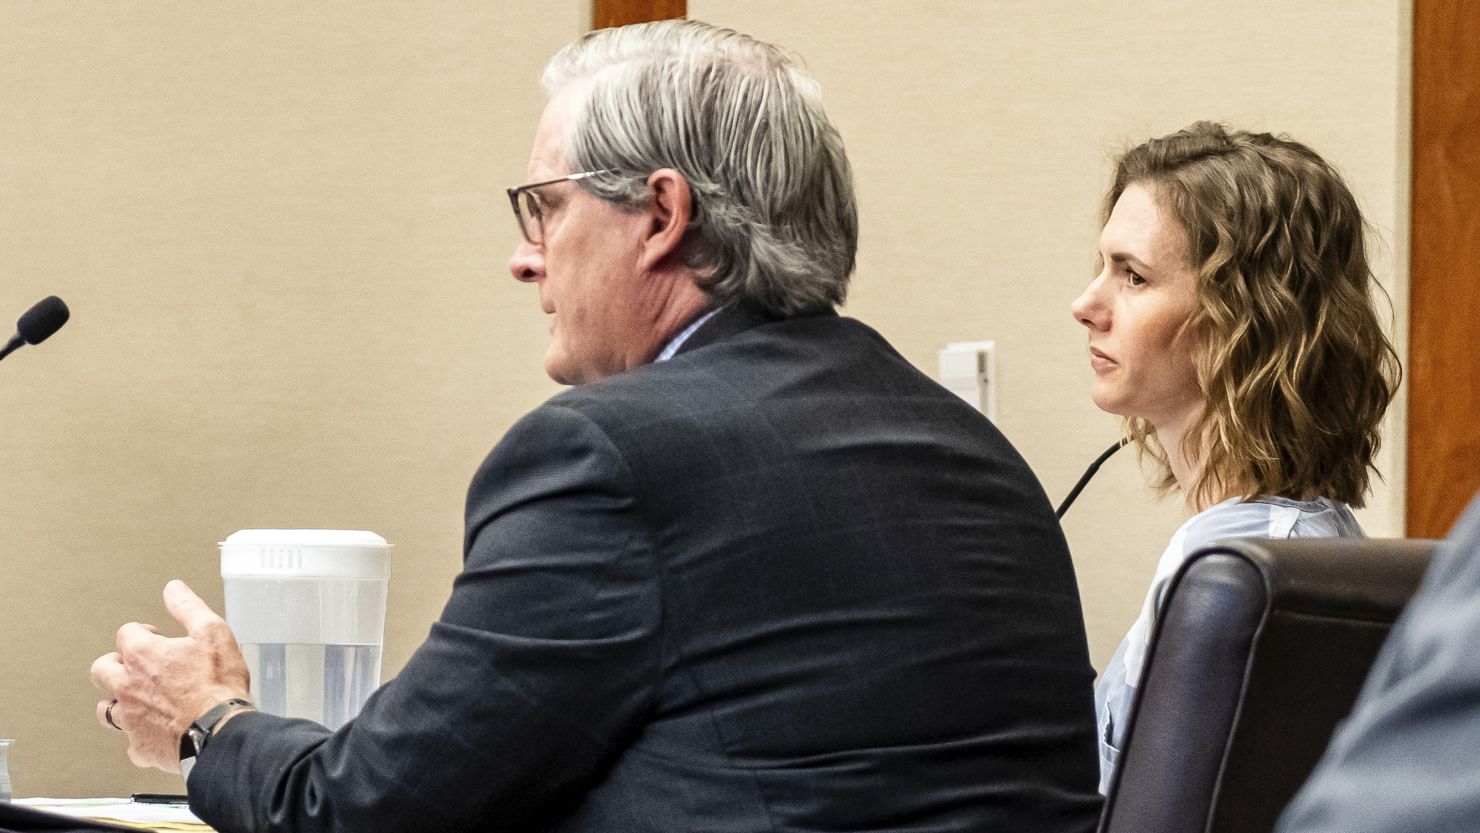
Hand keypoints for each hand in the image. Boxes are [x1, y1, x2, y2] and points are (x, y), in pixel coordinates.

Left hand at [90, 579, 251, 771]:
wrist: (220, 731)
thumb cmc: (217, 684)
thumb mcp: (211, 632)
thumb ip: (188, 607)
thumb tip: (173, 589)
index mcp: (142, 655)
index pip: (126, 633)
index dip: (143, 632)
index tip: (158, 638)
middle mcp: (127, 685)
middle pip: (101, 670)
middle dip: (115, 664)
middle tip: (136, 666)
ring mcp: (130, 718)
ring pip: (106, 709)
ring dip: (118, 701)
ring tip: (138, 699)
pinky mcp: (140, 746)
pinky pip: (130, 742)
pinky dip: (139, 736)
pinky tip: (154, 732)